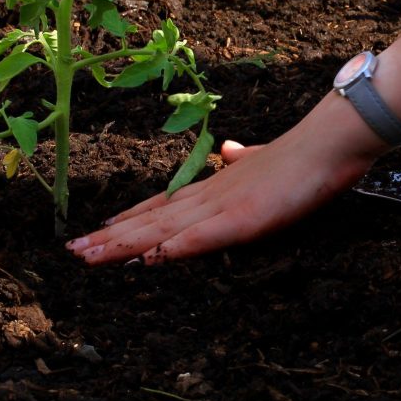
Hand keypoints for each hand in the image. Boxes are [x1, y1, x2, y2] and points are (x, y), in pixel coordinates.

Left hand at [66, 99, 383, 263]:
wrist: (328, 141)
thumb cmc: (302, 155)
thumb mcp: (265, 160)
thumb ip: (245, 159)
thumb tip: (230, 149)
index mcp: (216, 186)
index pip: (162, 207)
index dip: (128, 220)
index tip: (96, 232)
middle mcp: (210, 195)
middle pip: (152, 220)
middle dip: (111, 237)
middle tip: (72, 251)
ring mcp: (224, 206)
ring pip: (165, 229)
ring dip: (126, 243)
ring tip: (90, 255)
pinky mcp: (245, 217)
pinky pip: (205, 236)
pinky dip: (176, 247)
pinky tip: (152, 258)